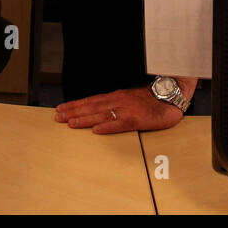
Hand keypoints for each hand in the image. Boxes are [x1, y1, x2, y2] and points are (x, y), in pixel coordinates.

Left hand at [54, 86, 183, 133]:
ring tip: (70, 123)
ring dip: (85, 119)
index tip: (60, 109)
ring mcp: (127, 110)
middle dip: (73, 112)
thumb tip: (97, 112)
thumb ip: (114, 104)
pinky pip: (120, 124)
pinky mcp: (137, 119)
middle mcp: (118, 101)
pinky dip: (107, 127)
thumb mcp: (128, 99)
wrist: (170, 98)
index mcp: (115, 96)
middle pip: (91, 107)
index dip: (74, 105)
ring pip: (101, 115)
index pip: (90, 101)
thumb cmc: (150, 101)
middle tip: (57, 117)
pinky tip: (96, 130)